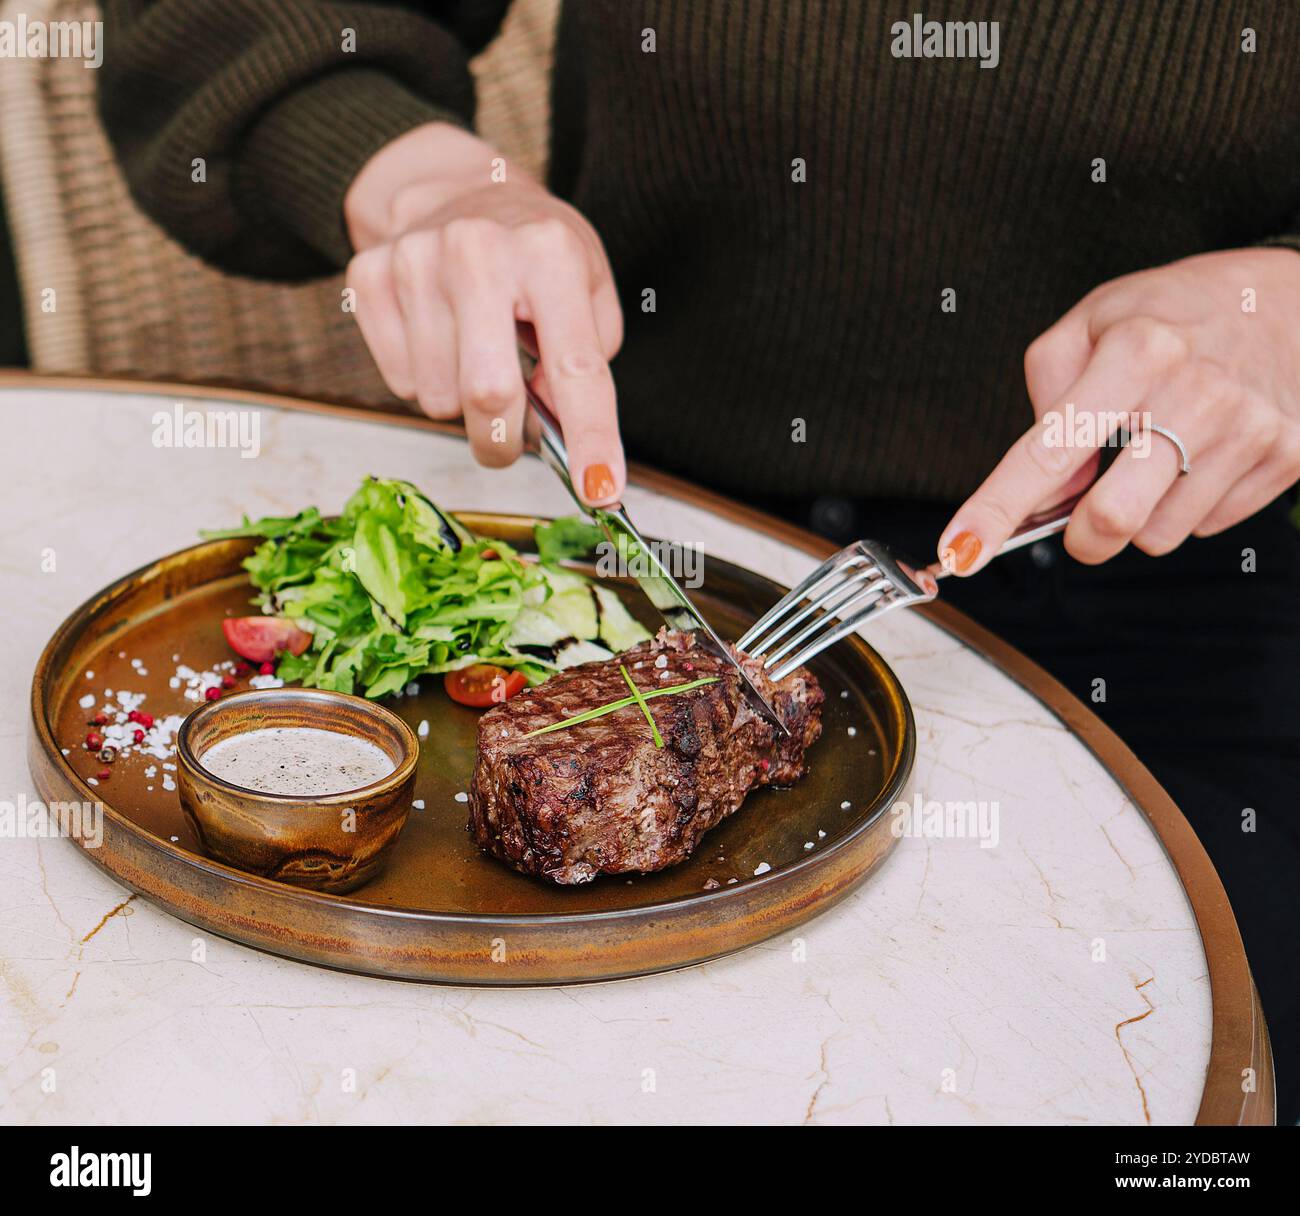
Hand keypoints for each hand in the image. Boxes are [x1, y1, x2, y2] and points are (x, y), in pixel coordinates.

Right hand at [344, 122, 624, 504]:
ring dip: (462, 403)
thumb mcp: (586, 289)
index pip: (575, 367)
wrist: (456, 188)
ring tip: (475, 353)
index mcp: (548, 252)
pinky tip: (439, 337)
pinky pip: (398, 382)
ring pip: (437, 399)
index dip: (590, 437)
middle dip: (504, 440)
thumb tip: (553, 422)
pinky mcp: (368, 277)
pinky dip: (425, 380)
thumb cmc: (532, 250)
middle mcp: (477, 249)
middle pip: (487, 395)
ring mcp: (414, 260)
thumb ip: (586, 360)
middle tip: (513, 439)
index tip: (600, 490)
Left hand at [938, 248, 1299, 572]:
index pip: (1049, 451)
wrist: (1289, 298)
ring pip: (1158, 536)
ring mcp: (1248, 430)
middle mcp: (1196, 393)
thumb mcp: (1091, 322)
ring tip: (1157, 455)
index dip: (996, 509)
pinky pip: (1206, 526)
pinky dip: (1186, 505)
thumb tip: (1039, 490)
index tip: (960, 550)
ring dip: (1139, 515)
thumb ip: (1048, 399)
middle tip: (1081, 512)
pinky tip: (1198, 455)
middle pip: (1111, 519)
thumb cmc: (1171, 313)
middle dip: (1080, 536)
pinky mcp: (1285, 457)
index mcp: (1137, 351)